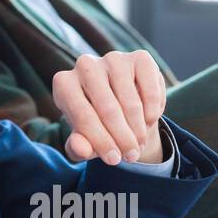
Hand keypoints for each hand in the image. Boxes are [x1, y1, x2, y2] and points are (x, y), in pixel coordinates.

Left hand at [53, 50, 167, 164]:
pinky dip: (153, 110)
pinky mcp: (140, 57)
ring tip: (139, 143)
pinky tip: (149, 121)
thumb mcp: (84, 142)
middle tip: (131, 156)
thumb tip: (82, 148)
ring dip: (138, 128)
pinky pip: (150, 87)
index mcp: (64, 84)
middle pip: (108, 109)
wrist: (120, 108)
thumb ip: (78, 147)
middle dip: (122, 138)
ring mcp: (113, 58)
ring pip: (130, 100)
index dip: (101, 142)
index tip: (114, 160)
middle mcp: (85, 65)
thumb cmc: (95, 126)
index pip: (83, 116)